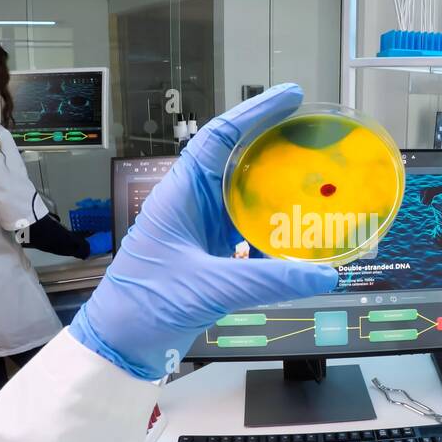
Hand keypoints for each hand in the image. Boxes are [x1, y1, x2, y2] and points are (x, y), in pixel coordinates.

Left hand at [70, 84, 338, 378]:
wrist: (120, 344)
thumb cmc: (143, 305)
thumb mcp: (208, 287)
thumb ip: (267, 280)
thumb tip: (321, 274)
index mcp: (180, 194)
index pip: (220, 137)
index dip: (255, 113)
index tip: (291, 97)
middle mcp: (191, 204)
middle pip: (238, 160)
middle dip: (276, 145)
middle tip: (315, 135)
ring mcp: (200, 229)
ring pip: (246, 196)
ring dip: (279, 188)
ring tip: (318, 179)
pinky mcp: (209, 255)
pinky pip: (247, 230)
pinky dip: (274, 229)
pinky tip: (301, 234)